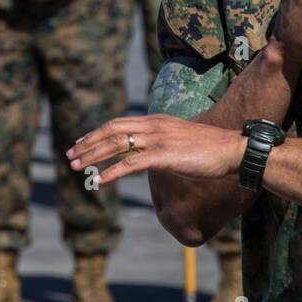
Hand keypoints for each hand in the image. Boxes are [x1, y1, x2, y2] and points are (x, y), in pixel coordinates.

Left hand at [66, 114, 246, 186]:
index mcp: (156, 120)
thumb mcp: (179, 140)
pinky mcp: (163, 155)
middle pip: (111, 131)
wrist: (231, 149)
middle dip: (88, 144)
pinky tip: (100, 181)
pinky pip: (130, 163)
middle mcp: (153, 126)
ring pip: (116, 145)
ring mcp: (158, 139)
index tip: (81, 143)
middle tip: (70, 156)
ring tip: (77, 168)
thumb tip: (150, 157)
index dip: (97, 133)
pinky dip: (111, 172)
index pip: (118, 123)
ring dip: (93, 157)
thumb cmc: (209, 149)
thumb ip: (162, 144)